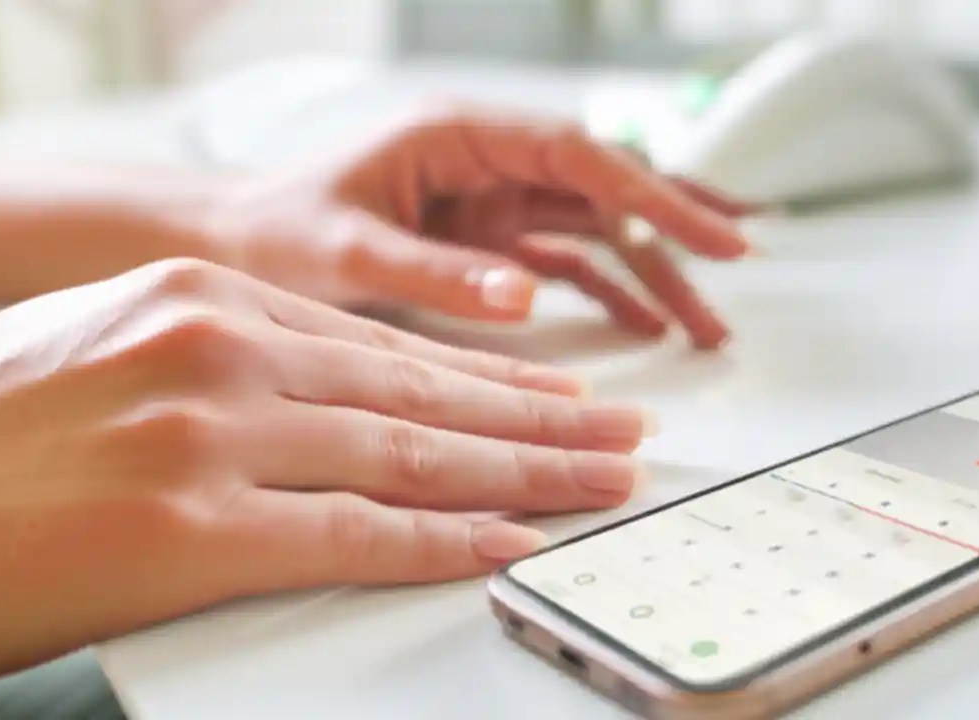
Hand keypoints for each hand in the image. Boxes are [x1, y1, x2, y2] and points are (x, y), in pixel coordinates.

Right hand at [0, 258, 650, 678]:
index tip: (559, 395)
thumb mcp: (117, 346)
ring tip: (602, 481)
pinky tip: (512, 540)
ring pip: (414, 453)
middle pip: (424, 392)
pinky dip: (447, 540)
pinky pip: (357, 533)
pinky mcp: (192, 529)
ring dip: (526, 473)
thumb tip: (338, 400)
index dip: (492, 376)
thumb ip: (231, 357)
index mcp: (208, 294)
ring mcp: (210, 434)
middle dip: (539, 419)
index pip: (391, 345)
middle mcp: (221, 346)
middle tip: (619, 434)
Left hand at [206, 106, 751, 348]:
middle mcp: (490, 163)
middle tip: (739, 258)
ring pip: (598, 230)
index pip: (580, 156)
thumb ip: (435, 273)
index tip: (713, 231)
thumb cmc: (277, 229)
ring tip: (705, 327)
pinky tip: (647, 326)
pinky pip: (569, 264)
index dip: (654, 192)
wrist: (239, 243)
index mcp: (460, 138)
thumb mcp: (345, 252)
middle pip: (605, 188)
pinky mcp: (491, 244)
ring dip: (653, 273)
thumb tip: (526, 296)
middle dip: (674, 226)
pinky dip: (611, 293)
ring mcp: (495, 204)